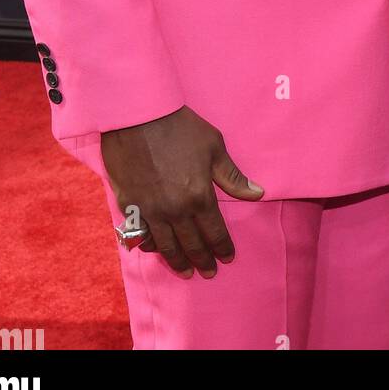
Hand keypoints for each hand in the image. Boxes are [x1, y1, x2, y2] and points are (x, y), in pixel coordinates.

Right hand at [101, 105, 263, 278]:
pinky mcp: (130, 206)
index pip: (215, 232)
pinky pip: (142, 235)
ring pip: (166, 246)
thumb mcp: (214, 147)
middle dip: (203, 260)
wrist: (138, 117)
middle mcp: (175, 210)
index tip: (228, 257)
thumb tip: (258, 193)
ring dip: (178, 261)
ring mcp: (150, 211)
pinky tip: (157, 251)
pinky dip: (151, 246)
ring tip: (186, 272)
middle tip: (209, 272)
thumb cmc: (180, 128)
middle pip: (192, 244)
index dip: (222, 247)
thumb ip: (233, 176)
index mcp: (199, 196)